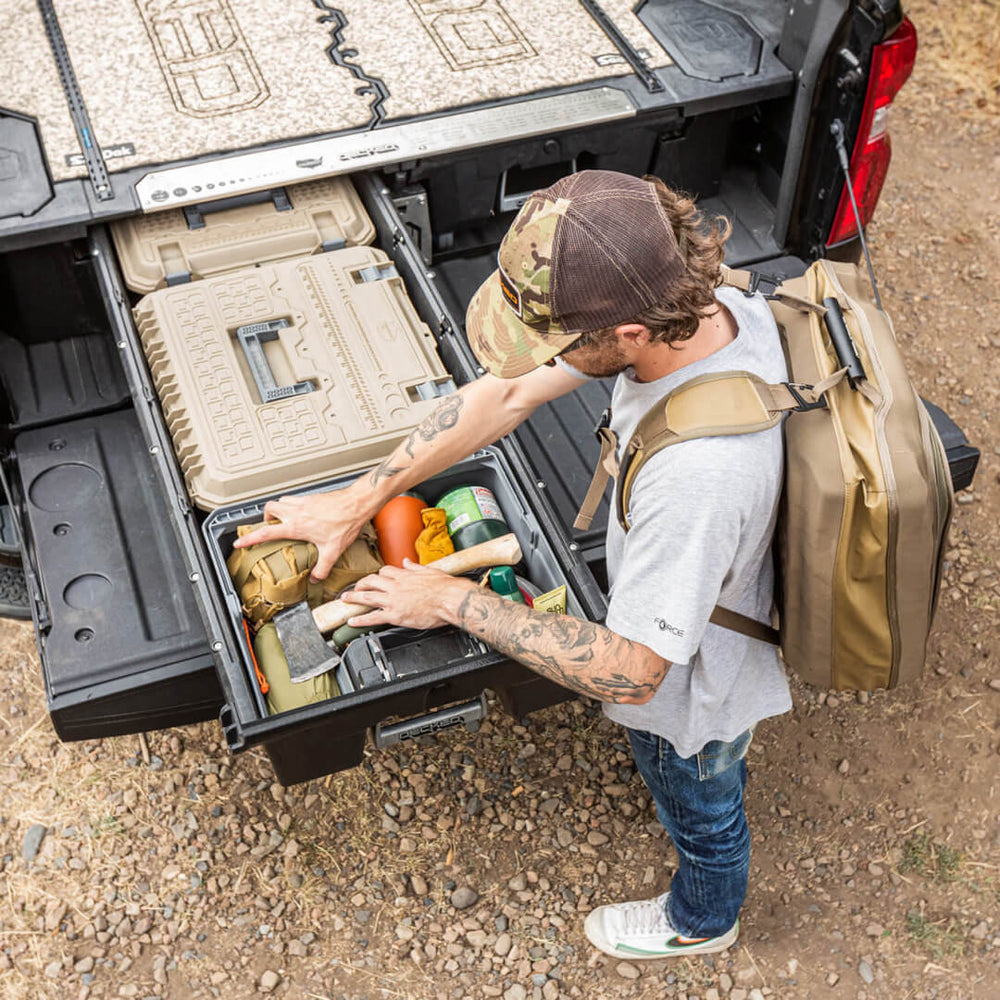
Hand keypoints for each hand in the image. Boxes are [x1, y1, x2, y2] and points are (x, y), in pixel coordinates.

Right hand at [232, 489, 367, 581]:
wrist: (356, 503)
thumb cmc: (345, 523)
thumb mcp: (333, 551)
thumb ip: (322, 567)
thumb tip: (316, 578)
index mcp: (296, 526)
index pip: (266, 532)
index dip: (250, 538)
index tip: (240, 542)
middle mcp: (296, 511)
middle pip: (269, 508)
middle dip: (265, 518)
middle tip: (269, 527)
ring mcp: (304, 502)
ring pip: (282, 501)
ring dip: (279, 509)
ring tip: (284, 520)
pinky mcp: (312, 497)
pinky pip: (295, 499)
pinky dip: (293, 504)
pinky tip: (303, 513)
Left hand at [343, 561, 473, 630]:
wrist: (449, 599)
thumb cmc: (444, 587)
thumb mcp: (429, 571)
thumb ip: (415, 567)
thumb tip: (407, 562)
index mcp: (405, 575)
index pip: (385, 571)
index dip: (379, 575)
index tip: (376, 578)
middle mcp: (395, 586)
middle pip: (371, 581)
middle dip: (360, 584)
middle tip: (354, 588)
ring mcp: (393, 600)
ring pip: (367, 596)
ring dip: (354, 597)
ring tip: (345, 600)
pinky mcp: (395, 614)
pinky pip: (373, 616)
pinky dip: (360, 619)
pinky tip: (352, 621)